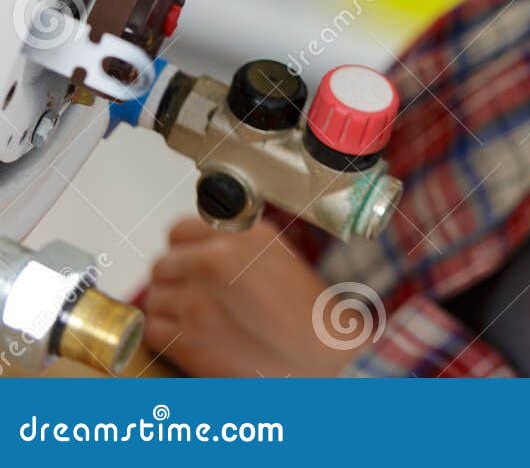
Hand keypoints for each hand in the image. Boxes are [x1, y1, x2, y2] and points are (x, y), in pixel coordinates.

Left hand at [143, 217, 362, 376]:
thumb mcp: (279, 255)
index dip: (185, 250)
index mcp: (241, 234)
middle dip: (175, 281)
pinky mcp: (185, 338)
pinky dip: (168, 336)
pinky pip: (152, 329)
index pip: (178, 231)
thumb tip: (199, 244)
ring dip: (171, 310)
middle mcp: (214, 260)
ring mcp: (196, 299)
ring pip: (155, 298)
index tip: (193, 264)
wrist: (320, 355)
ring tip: (200, 321)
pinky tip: (195, 339)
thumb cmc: (308, 311)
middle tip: (197, 297)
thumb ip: (237, 243)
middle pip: (161, 265)